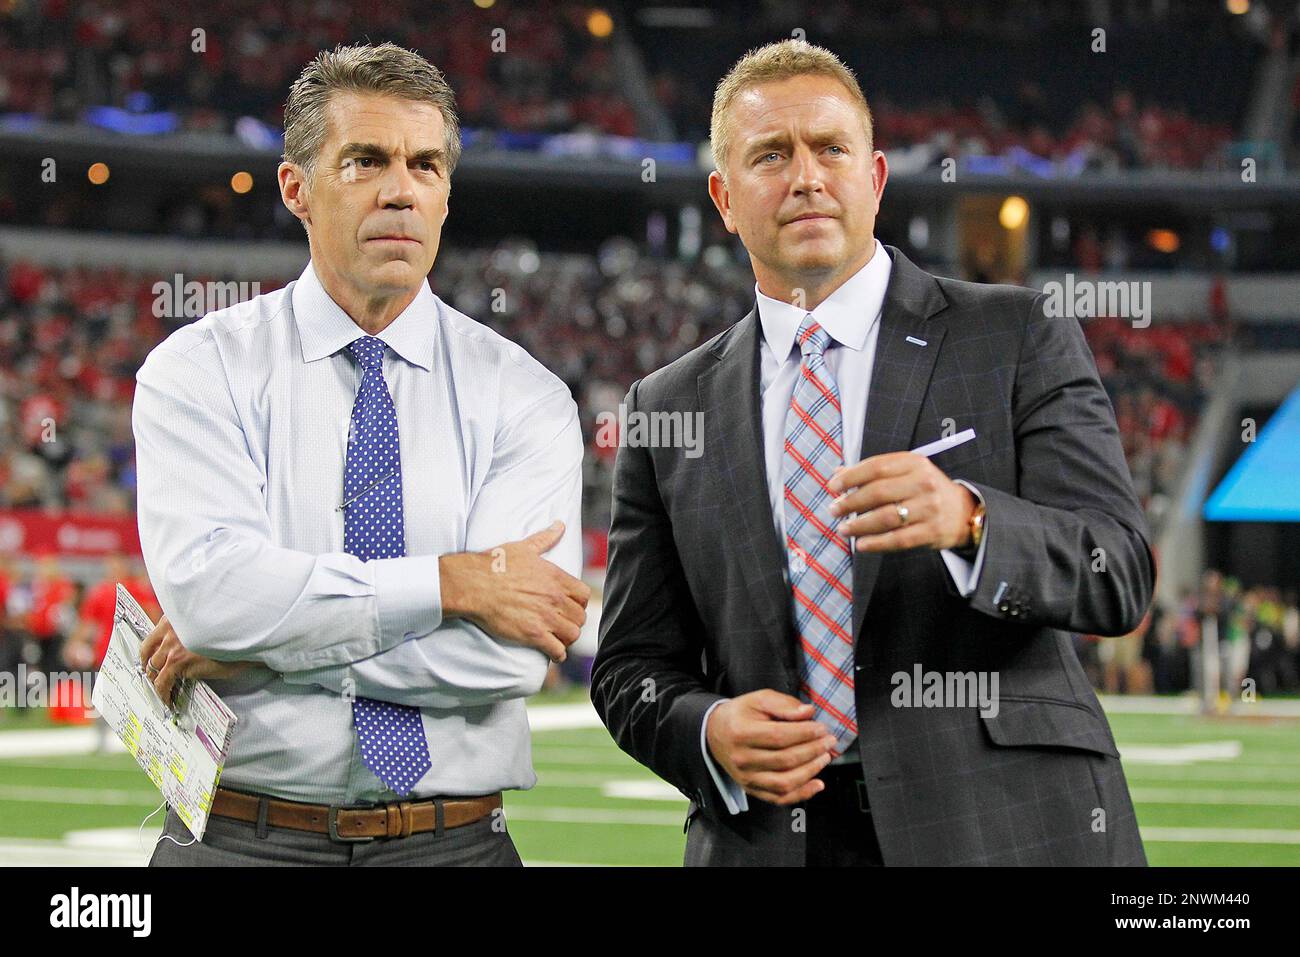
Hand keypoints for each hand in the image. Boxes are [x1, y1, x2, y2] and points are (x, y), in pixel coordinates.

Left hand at [139, 613, 251, 705]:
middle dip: (147, 665)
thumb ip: (191, 630)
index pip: (154, 634)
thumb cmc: (233, 631)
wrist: (245, 636)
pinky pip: (162, 682)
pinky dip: (162, 693)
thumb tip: (184, 647)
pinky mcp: (179, 662)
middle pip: (147, 650)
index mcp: (177, 615)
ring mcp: (172, 645)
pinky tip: (167, 699)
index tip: (151, 657)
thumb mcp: (207, 623)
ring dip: (154, 680)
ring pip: (153, 668)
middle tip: (150, 674)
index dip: (150, 649)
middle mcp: (170, 628)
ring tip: (160, 690)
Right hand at [440, 520, 590, 663]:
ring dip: (567, 638)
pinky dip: (557, 654)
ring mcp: (546, 617)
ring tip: (558, 638)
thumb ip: (546, 538)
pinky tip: (552, 652)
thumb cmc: (496, 564)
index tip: (571, 606)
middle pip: (580, 617)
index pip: (584, 595)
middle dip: (573, 622)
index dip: (579, 603)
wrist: (474, 584)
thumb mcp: (524, 547)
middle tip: (563, 625)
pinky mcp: (533, 635)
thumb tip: (560, 525)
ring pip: (573, 634)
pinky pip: (557, 650)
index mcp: (556, 577)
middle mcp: (555, 598)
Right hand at [705, 689, 836, 805]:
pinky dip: (801, 794)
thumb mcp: (758, 699)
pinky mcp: (751, 789)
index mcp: (741, 732)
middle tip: (829, 741)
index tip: (821, 728)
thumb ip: (783, 704)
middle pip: (784, 760)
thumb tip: (807, 713)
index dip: (804, 734)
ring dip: (810, 772)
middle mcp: (742, 758)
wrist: (715, 733)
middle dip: (813, 750)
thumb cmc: (740, 715)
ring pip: (784, 782)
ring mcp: (746, 777)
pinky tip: (817, 784)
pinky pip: (779, 798)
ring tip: (824, 758)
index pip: (779, 736)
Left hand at [827, 452, 977, 551]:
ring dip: (859, 524)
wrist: (963, 512)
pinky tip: (861, 544)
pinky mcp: (932, 531)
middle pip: (879, 492)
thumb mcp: (905, 473)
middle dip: (850, 502)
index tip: (833, 487)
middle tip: (833, 510)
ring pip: (886, 517)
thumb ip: (873, 472)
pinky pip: (898, 539)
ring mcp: (929, 508)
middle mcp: (923, 483)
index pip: (876, 466)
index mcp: (914, 463)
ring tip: (843, 528)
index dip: (851, 477)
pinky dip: (876, 543)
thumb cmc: (924, 490)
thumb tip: (838, 473)